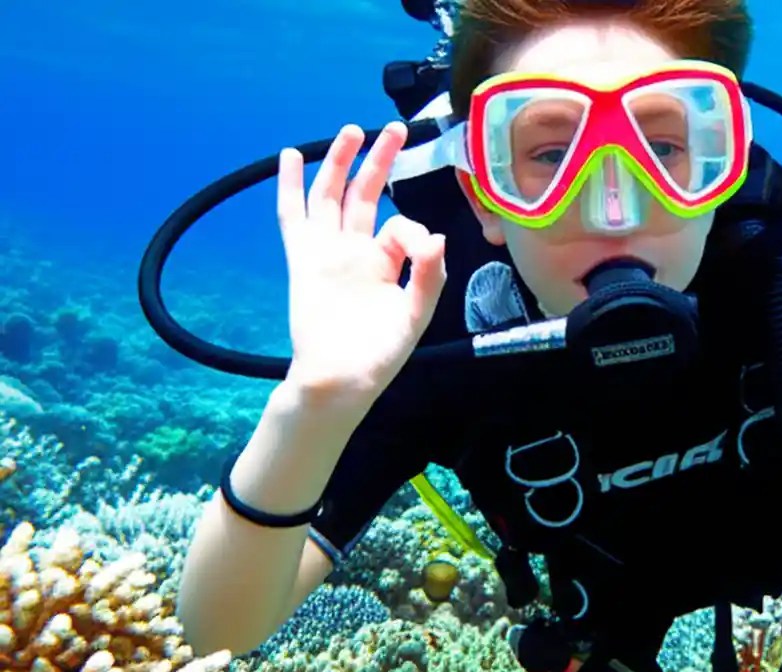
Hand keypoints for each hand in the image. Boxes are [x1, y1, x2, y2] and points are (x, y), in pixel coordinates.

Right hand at [276, 122, 446, 402]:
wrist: (340, 379)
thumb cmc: (379, 354)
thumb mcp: (415, 314)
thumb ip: (429, 275)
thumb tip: (437, 237)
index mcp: (388, 262)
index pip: (399, 225)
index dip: (411, 229)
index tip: (420, 249)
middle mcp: (357, 250)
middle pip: (366, 193)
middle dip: (380, 160)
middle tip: (394, 128)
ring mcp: (328, 251)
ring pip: (331, 195)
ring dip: (338, 161)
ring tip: (351, 131)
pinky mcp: (302, 258)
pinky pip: (293, 216)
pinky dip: (290, 186)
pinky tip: (291, 158)